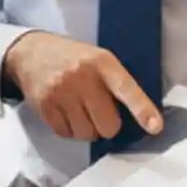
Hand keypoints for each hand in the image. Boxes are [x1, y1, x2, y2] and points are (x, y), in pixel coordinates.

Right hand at [2, 31, 162, 140]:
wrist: (31, 52)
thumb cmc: (72, 58)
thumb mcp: (98, 59)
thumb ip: (116, 83)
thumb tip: (137, 119)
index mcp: (102, 62)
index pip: (127, 89)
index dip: (142, 110)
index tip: (155, 126)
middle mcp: (82, 77)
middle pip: (108, 125)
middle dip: (107, 125)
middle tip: (98, 111)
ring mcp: (61, 92)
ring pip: (87, 134)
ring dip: (87, 128)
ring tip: (79, 109)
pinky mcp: (45, 106)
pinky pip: (66, 134)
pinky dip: (69, 129)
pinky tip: (65, 112)